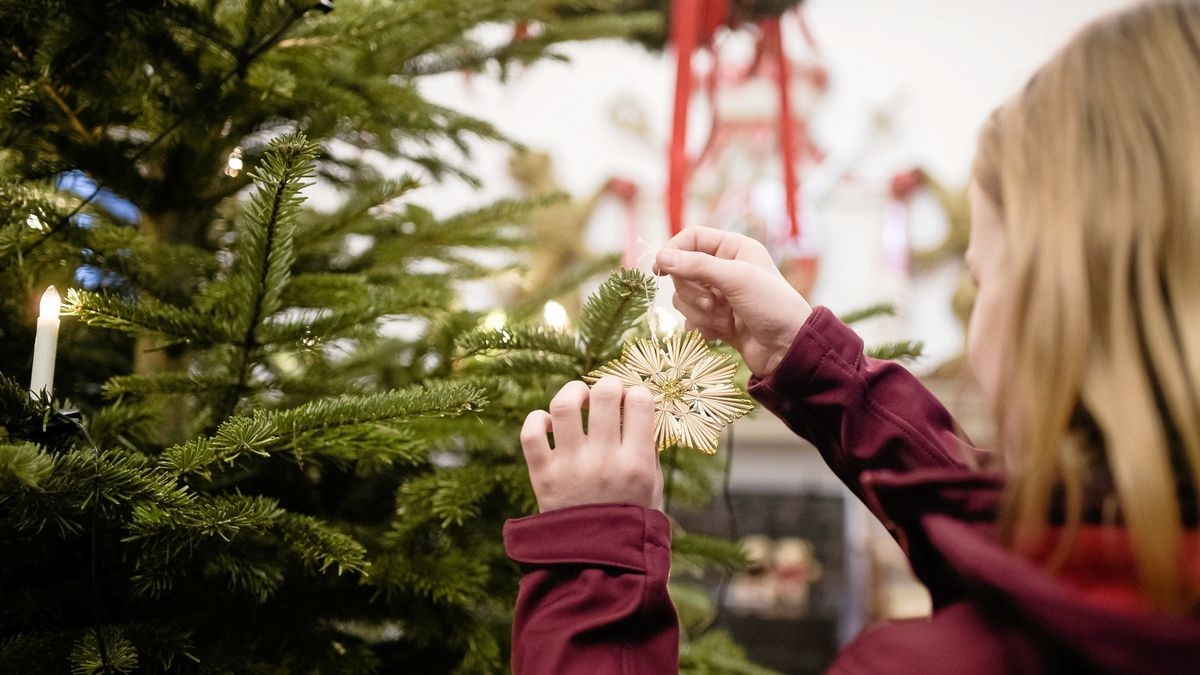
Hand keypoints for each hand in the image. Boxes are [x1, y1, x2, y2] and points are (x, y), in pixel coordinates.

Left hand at [520, 376, 662, 512]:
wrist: (595, 561)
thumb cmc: (629, 518)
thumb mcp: (653, 486)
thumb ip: (648, 448)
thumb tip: (641, 408)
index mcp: (636, 464)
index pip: (641, 402)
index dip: (638, 393)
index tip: (634, 400)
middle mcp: (603, 461)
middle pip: (604, 395)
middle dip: (609, 384)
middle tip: (608, 392)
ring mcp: (570, 467)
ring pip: (565, 406)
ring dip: (574, 392)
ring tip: (579, 397)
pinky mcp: (542, 475)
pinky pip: (531, 433)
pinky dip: (538, 420)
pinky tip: (550, 424)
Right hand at [655, 226, 811, 376]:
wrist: (788, 349)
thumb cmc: (772, 305)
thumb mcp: (736, 278)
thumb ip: (697, 266)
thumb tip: (660, 257)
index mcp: (733, 248)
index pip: (691, 238)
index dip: (674, 251)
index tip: (660, 270)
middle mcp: (724, 268)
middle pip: (682, 270)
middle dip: (693, 292)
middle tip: (713, 303)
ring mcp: (719, 295)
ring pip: (683, 298)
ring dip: (701, 313)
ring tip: (726, 321)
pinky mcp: (716, 320)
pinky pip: (690, 319)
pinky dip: (703, 327)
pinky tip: (723, 333)